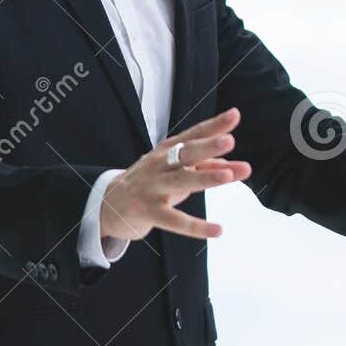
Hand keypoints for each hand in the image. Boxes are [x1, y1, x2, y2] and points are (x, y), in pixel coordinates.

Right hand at [99, 107, 250, 241]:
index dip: (214, 125)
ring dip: (205, 177)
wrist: (109, 204)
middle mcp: (159, 164)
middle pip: (185, 152)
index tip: (235, 115)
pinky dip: (196, 227)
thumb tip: (236, 165)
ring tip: (228, 176)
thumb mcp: (176, 170)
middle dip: (207, 146)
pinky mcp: (148, 212)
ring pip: (181, 181)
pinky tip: (218, 230)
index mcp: (168, 150)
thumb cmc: (151, 182)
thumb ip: (207, 167)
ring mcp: (152, 187)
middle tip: (229, 140)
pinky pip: (175, 220)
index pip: (194, 134)